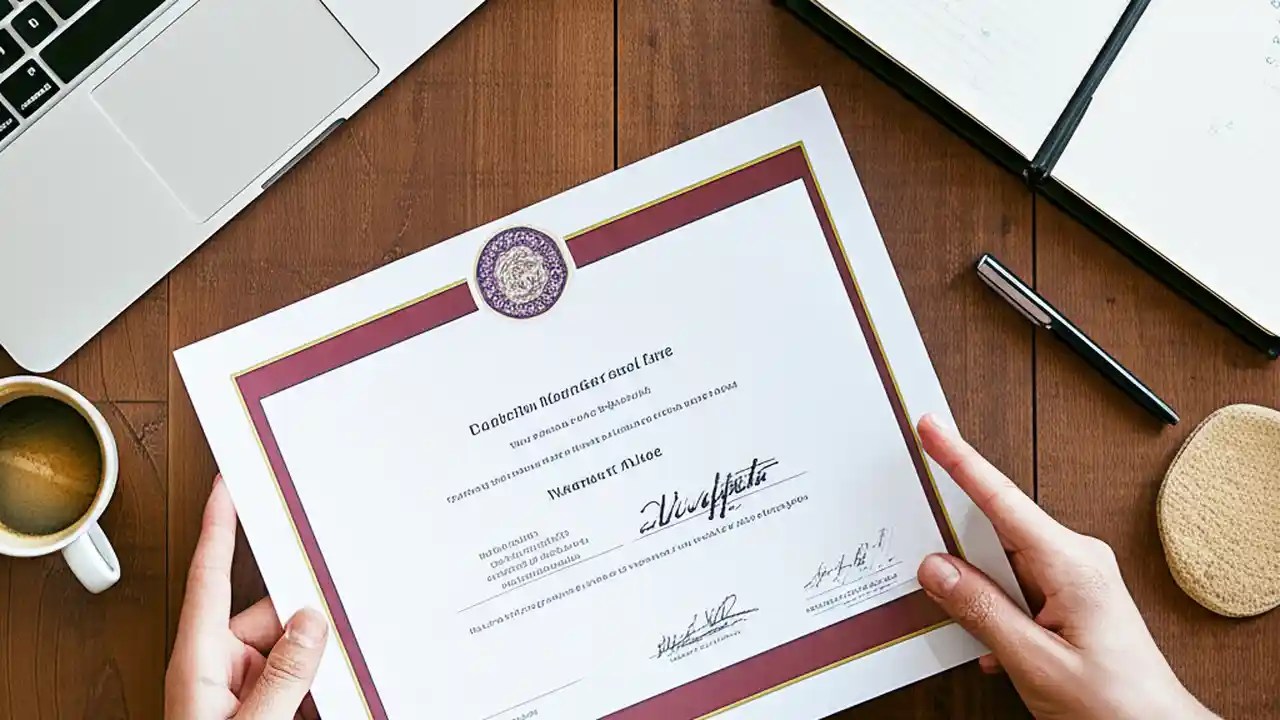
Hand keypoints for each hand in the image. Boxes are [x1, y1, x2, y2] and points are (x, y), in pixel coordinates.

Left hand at [166, 476, 329, 719]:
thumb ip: (282, 677)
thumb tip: (309, 624)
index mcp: (198, 662)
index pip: (210, 576)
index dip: (218, 525)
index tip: (227, 485)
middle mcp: (216, 668)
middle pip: (270, 615)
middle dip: (304, 621)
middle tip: (334, 622)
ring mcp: (240, 687)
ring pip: (291, 647)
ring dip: (314, 662)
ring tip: (330, 687)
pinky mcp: (262, 704)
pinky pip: (298, 677)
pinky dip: (317, 682)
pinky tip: (327, 698)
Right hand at [914, 415, 1215, 719]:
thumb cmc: (1114, 704)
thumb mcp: (1035, 661)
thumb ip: (981, 610)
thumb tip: (936, 569)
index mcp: (1071, 563)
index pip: (1000, 499)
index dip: (960, 459)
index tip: (933, 429)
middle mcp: (1076, 558)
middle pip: (996, 532)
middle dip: (962, 552)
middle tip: (938, 574)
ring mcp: (1077, 575)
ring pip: (1004, 564)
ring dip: (986, 597)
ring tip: (995, 639)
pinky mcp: (1073, 594)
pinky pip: (1018, 586)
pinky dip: (1001, 615)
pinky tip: (1005, 650)